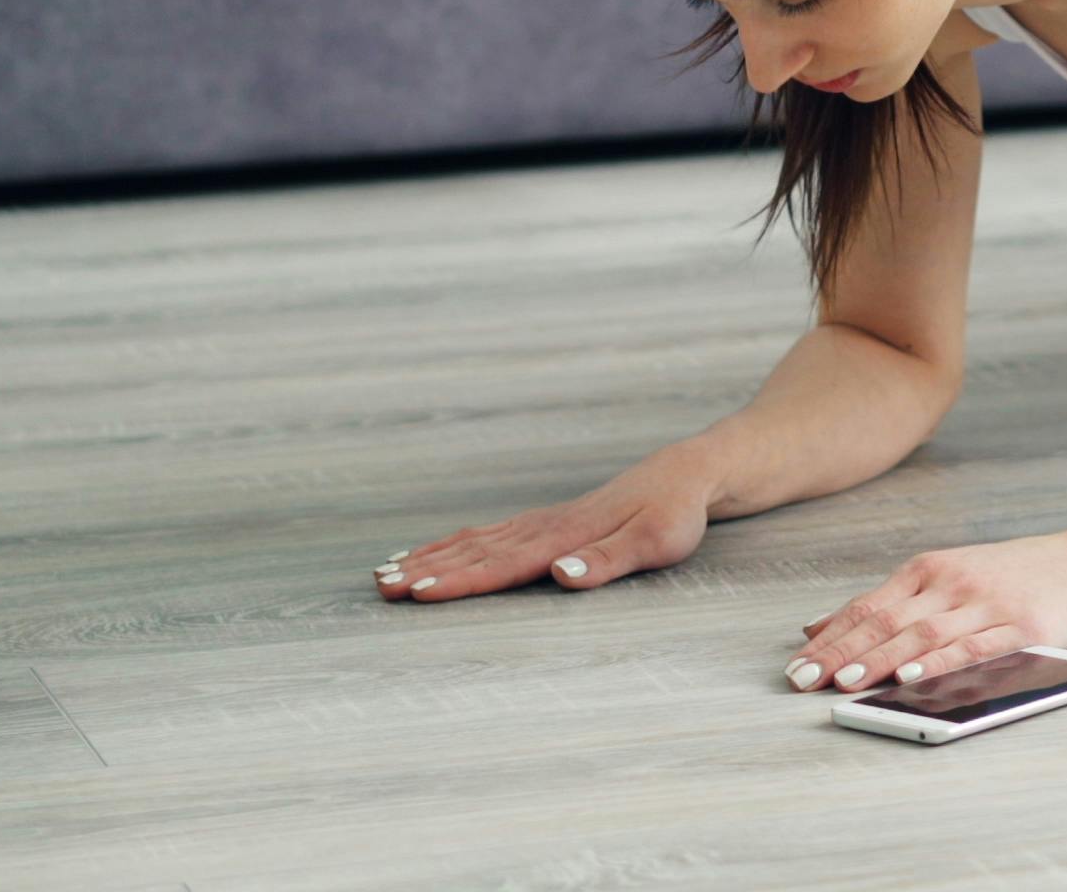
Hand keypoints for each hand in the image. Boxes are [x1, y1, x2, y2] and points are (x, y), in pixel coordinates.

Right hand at [377, 445, 715, 602]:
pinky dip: (453, 545)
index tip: (416, 593)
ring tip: (385, 574)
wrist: (687, 473)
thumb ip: (606, 560)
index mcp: (565, 537)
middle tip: (379, 588)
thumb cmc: (674, 514)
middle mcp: (544, 528)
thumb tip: (561, 575)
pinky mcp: (545, 522)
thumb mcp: (654, 543)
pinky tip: (431, 552)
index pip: (503, 564)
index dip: (460, 581)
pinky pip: (487, 535)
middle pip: (475, 552)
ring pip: (474, 542)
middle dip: (426, 571)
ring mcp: (541, 522)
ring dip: (430, 558)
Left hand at [788, 529, 1066, 693]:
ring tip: (845, 682)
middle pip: (887, 620)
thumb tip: (820, 626)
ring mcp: (988, 604)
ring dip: (880, 659)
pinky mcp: (1022, 627)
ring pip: (923, 634)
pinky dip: (940, 662)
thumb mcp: (949, 575)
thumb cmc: (1014, 575)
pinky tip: (914, 676)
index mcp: (930, 569)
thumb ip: (891, 600)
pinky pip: (974, 647)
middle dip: (841, 652)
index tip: (795, 666)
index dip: (830, 636)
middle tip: (804, 680)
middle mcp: (953, 583)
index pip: (869, 605)